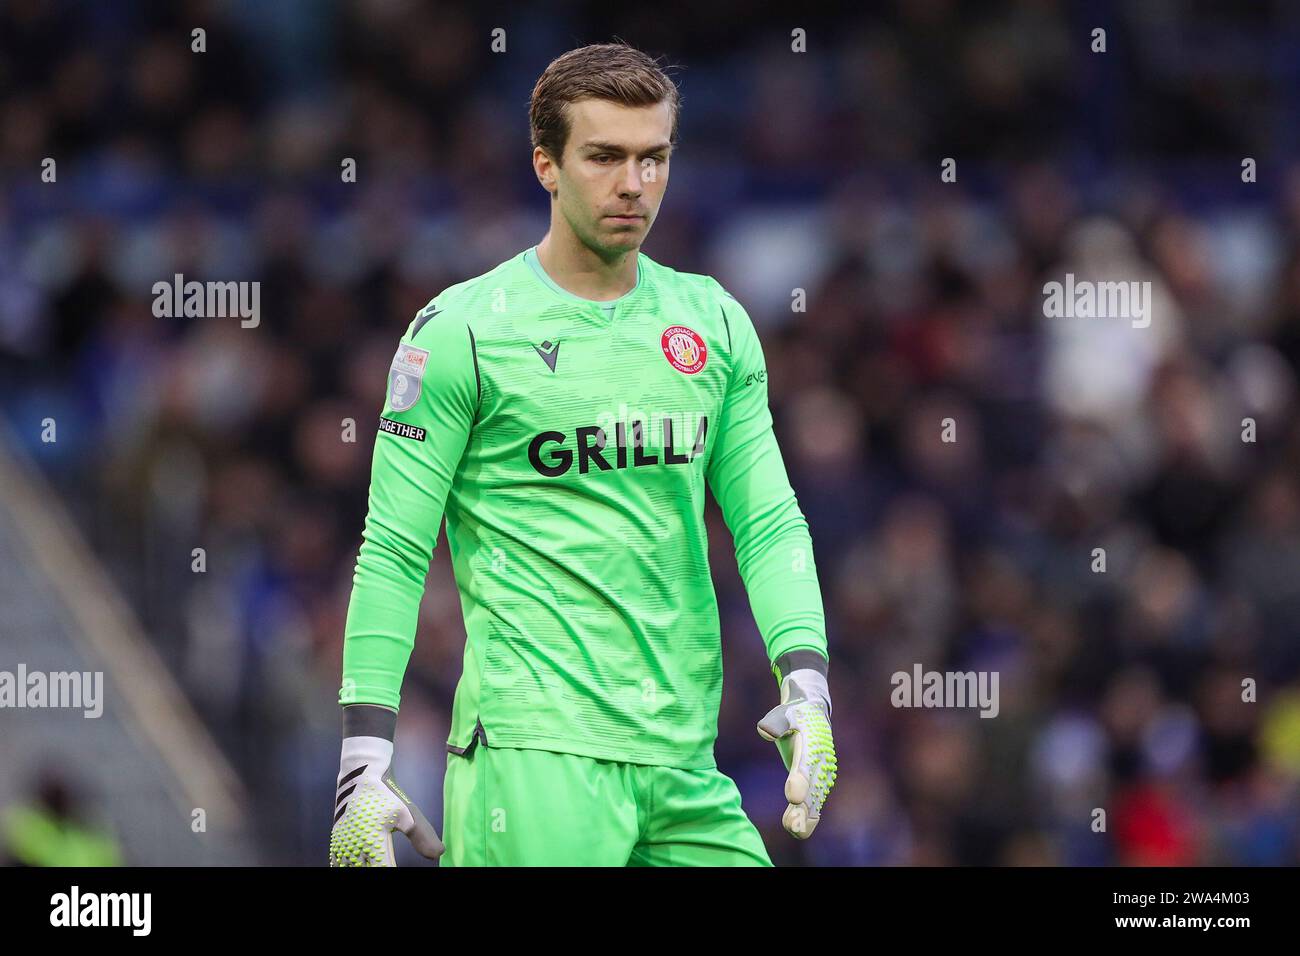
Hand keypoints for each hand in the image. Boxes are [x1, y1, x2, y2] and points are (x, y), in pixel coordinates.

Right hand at [329, 735, 443, 865]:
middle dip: (377, 868)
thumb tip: (438, 854)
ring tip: (374, 862)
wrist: (361, 775)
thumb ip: (423, 836)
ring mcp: (343, 844)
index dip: (393, 871)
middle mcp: (355, 847)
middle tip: (389, 863)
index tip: (401, 870)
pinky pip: (338, 861)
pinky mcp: (336, 840)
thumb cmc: (386, 794)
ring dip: (363, 866)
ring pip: (350, 867)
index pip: (384, 869)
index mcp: (374, 842)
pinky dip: (348, 865)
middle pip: (366, 869)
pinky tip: (358, 863)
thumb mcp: (408, 813)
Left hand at [756, 669, 836, 838]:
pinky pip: (813, 803)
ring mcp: (821, 775)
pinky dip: (805, 817)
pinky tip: (793, 831)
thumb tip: (764, 731)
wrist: (812, 714)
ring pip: (814, 800)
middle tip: (793, 824)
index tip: (793, 796)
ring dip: (804, 817)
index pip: (807, 764)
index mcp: (813, 744)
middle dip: (804, 809)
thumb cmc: (794, 713)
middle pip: (812, 788)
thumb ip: (775, 722)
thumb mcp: (785, 712)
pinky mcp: (816, 783)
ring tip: (792, 831)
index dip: (800, 781)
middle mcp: (821, 762)